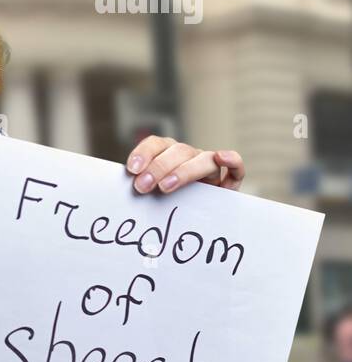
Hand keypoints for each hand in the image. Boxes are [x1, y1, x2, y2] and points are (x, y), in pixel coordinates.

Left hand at [126, 136, 244, 193]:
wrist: (191, 218)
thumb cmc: (163, 203)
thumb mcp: (149, 192)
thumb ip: (141, 186)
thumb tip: (125, 189)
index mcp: (167, 153)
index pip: (156, 143)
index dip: (144, 153)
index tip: (132, 169)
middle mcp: (189, 155)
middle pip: (177, 151)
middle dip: (158, 167)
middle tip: (143, 186)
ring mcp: (209, 166)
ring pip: (203, 159)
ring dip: (183, 171)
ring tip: (165, 187)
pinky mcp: (228, 180)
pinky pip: (236, 167)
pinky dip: (232, 161)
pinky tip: (222, 158)